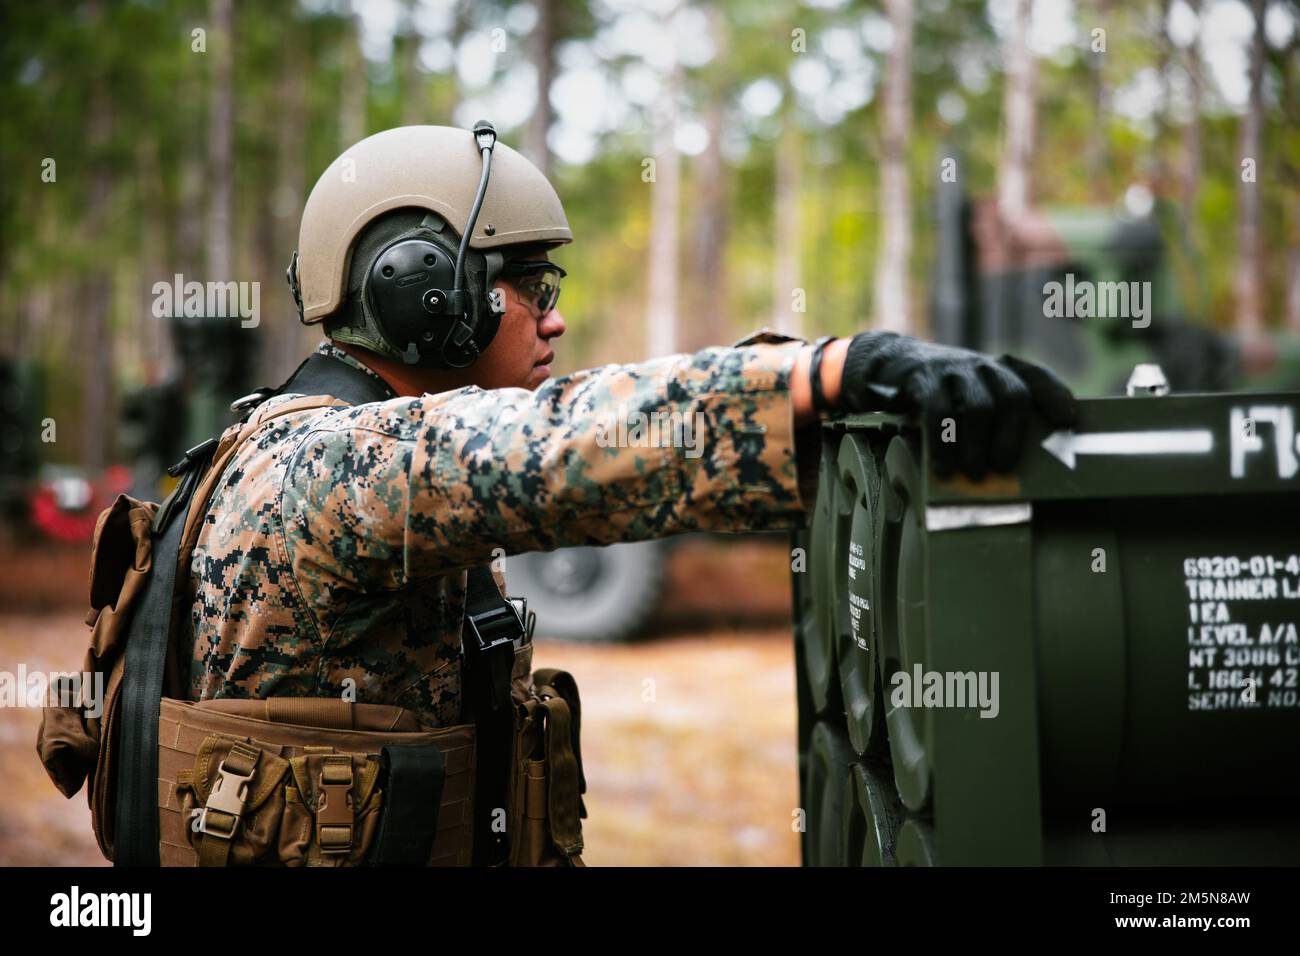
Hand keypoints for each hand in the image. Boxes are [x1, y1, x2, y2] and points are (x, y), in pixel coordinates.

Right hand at [837, 331, 1077, 478]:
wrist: (890, 363)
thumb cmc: (940, 392)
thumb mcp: (970, 395)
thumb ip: (993, 417)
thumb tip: (1014, 467)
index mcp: (999, 370)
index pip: (1036, 378)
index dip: (1055, 398)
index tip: (1068, 423)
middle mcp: (982, 365)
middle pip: (1012, 395)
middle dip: (1012, 436)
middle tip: (1004, 468)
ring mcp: (953, 369)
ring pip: (979, 406)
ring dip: (978, 446)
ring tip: (974, 474)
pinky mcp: (924, 379)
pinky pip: (939, 410)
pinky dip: (944, 442)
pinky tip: (943, 466)